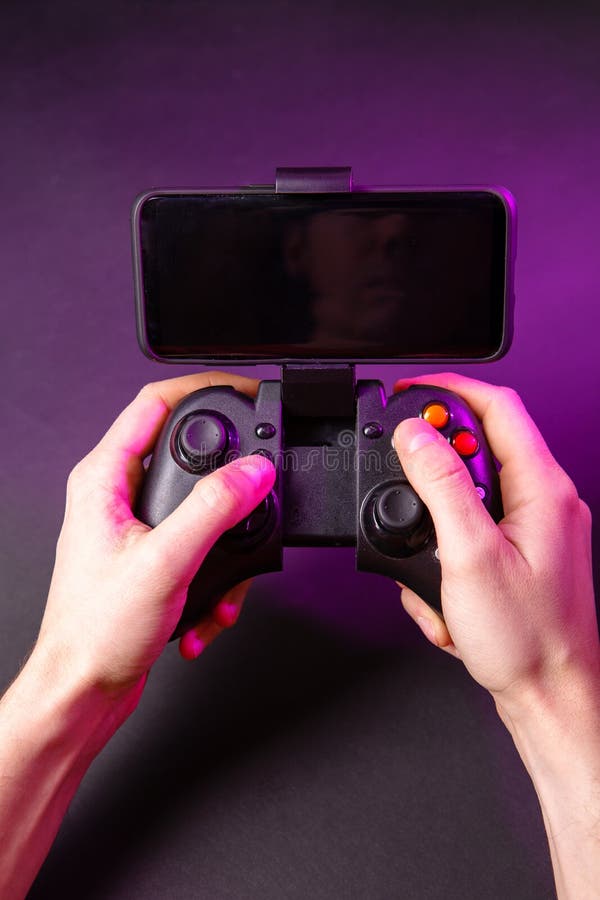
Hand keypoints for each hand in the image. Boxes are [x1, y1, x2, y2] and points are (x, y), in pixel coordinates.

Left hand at [33, 372, 274, 710]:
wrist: (84, 691)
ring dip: (226, 545)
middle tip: (258, 485)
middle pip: (184, 452)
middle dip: (227, 482)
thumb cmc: (97, 632)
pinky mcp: (149, 558)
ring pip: (199, 507)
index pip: (153, 403)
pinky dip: (216, 577)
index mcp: (103, 478)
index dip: (202, 387)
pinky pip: (198, 548)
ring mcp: (132, 528)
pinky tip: (209, 611)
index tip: (244, 391)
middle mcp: (114, 496)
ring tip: (226, 581)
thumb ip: (214, 509)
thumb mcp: (166, 562)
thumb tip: (253, 470)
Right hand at [392, 373, 597, 711]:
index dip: (448, 390)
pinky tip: (444, 597)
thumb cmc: (526, 639)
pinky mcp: (520, 555)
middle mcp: (544, 501)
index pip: (497, 406)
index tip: (407, 394)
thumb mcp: (469, 556)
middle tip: (405, 498)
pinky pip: (472, 533)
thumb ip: (438, 486)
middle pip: (477, 450)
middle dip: (432, 478)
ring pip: (467, 498)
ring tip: (430, 572)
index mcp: (542, 488)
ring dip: (434, 528)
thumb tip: (414, 435)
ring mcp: (534, 529)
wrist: (551, 698)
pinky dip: (447, 558)